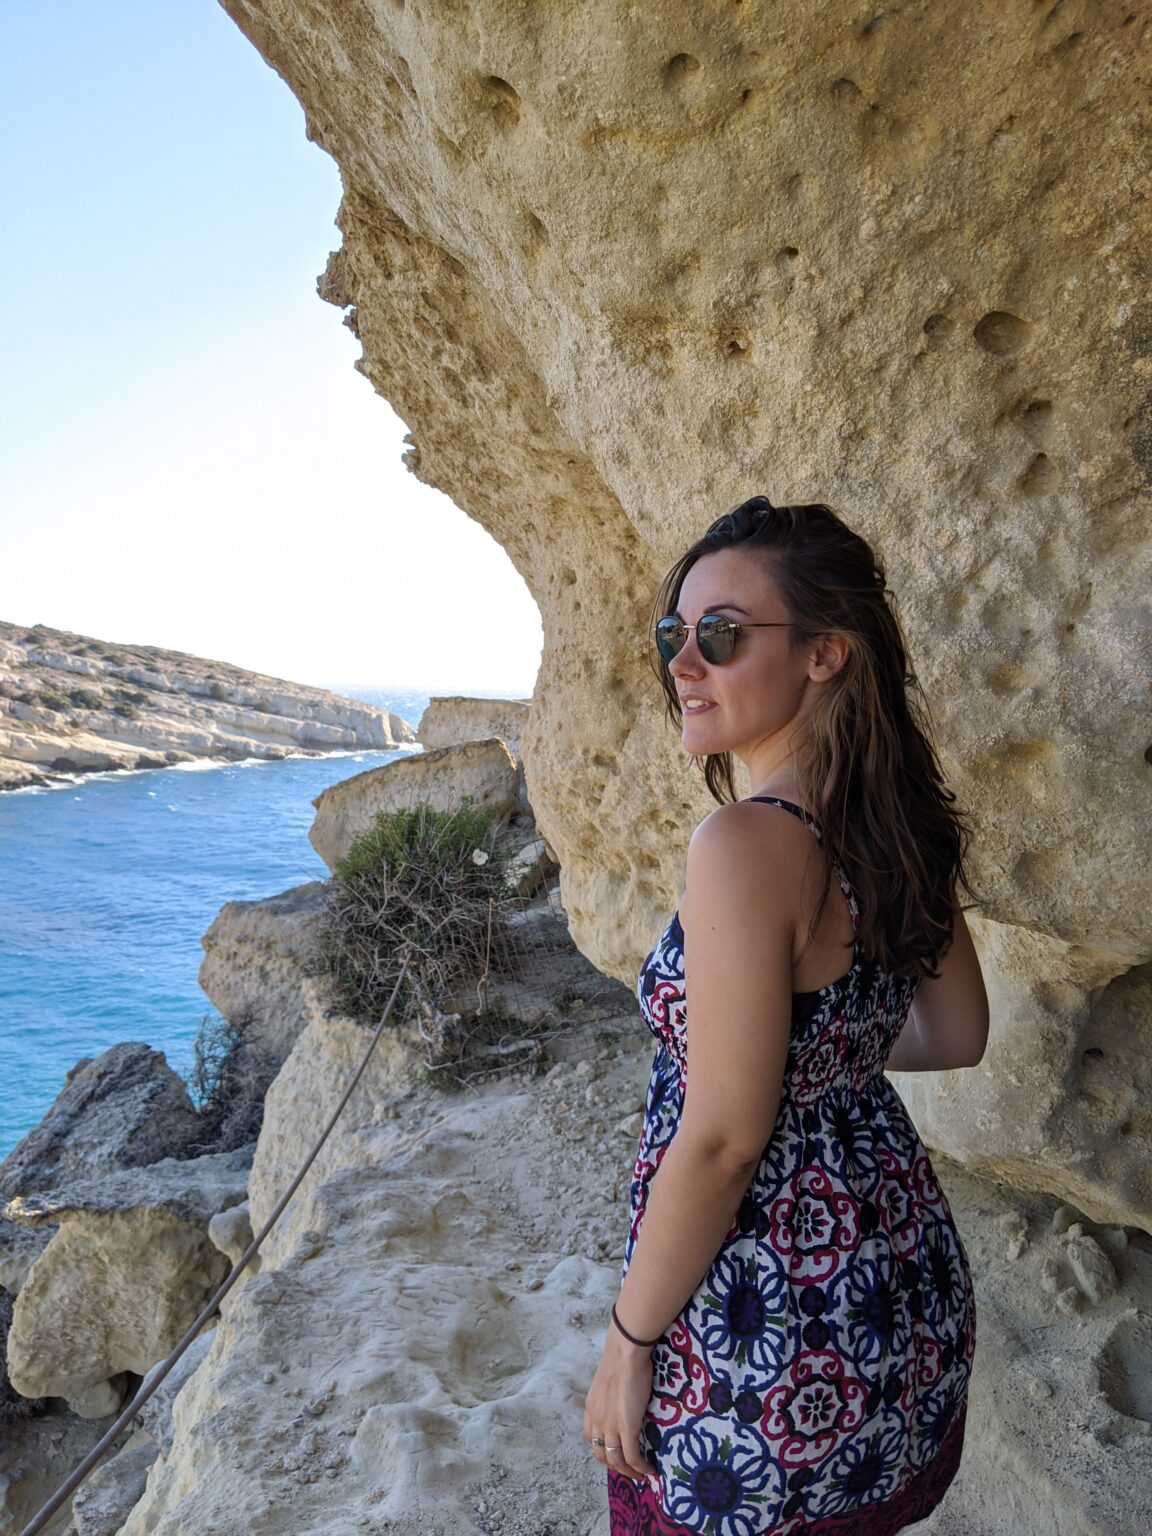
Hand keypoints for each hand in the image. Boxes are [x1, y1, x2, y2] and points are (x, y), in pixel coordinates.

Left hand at [583, 1328, 659, 1485]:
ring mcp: (610, 1425)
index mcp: (591, 1408)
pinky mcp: (626, 1426)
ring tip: (642, 1476)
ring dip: (629, 1472)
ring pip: (616, 1460)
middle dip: (615, 1467)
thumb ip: (612, 1394)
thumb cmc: (623, 1358)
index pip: (590, 1438)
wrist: (626, 1352)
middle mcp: (597, 1420)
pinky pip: (632, 1456)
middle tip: (630, 1470)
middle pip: (601, 1454)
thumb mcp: (610, 1380)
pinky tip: (651, 1470)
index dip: (602, 1450)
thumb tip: (624, 1398)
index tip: (616, 1454)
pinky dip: (641, 1467)